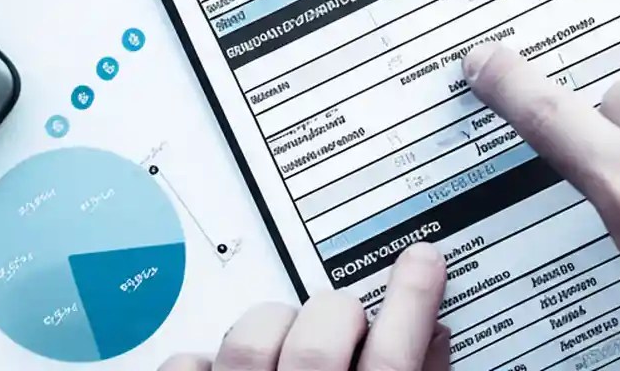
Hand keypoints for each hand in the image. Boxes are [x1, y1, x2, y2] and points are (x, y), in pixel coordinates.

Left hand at [160, 244, 447, 370]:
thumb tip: (432, 335)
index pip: (393, 362)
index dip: (411, 301)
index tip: (421, 259)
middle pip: (320, 343)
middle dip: (336, 313)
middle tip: (343, 318)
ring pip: (249, 343)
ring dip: (271, 326)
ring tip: (280, 342)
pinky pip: (187, 363)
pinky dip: (202, 358)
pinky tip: (221, 368)